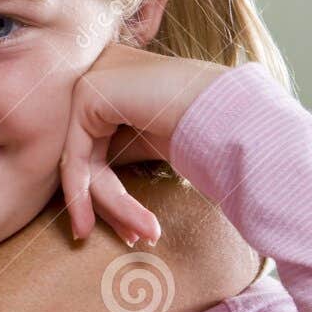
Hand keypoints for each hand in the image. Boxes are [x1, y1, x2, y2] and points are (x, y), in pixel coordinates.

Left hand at [60, 43, 226, 245]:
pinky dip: (91, 197)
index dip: (111, 193)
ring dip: (113, 208)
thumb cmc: (207, 126)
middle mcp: (96, 71)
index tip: (133, 231)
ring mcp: (88, 78)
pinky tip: (125, 226)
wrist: (236, 113)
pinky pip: (76, 158)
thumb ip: (118, 149)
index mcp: (113, 77)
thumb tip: (88, 192)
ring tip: (144, 237)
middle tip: (135, 240)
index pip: (95, 144)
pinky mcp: (86, 93)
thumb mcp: (152, 137)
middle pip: (85, 155)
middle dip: (110, 205)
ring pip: (82, 163)